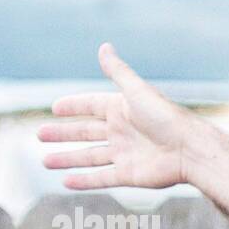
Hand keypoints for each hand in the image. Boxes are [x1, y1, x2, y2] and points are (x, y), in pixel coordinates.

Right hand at [38, 43, 195, 190]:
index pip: (91, 106)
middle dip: (63, 135)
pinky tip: (66, 182)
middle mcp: (122, 131)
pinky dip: (84, 181)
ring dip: (67, 159)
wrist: (189, 150)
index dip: (74, 107)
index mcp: (122, 109)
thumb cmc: (166, 118)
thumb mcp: (137, 91)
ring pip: (90, 157)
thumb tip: (104, 46)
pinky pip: (102, 178)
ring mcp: (125, 154)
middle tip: (40, 135)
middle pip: (85, 133)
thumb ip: (118, 72)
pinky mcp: (130, 174)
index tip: (54, 108)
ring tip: (45, 161)